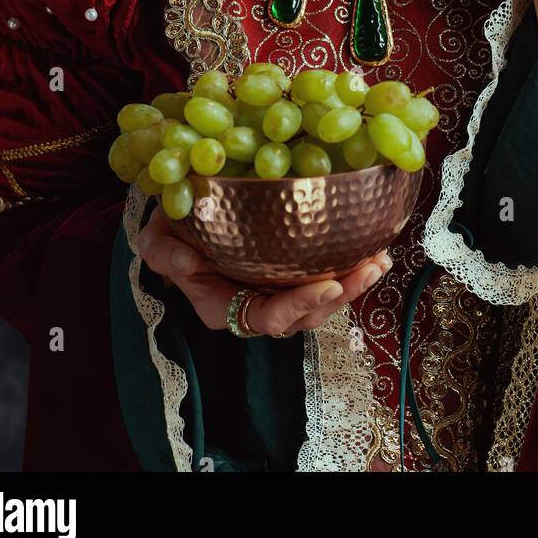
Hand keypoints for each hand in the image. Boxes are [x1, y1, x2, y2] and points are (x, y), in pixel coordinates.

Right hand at [135, 201, 392, 335]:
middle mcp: (257, 305)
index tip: (328, 284)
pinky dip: (349, 263)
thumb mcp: (157, 241)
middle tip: (370, 267)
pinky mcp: (292, 270)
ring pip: (321, 301)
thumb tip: (188, 261)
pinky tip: (373, 245)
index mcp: (226, 308)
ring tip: (380, 259)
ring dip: (354, 282)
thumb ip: (164, 253)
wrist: (180, 219)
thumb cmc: (169, 233)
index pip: (267, 318)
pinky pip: (324, 275)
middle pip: (306, 316)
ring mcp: (277, 290)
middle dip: (342, 295)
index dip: (299, 306)